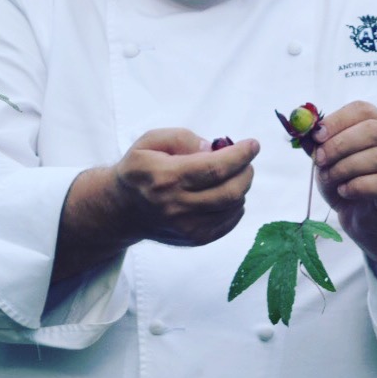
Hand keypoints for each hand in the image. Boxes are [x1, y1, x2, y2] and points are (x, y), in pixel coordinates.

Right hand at [111, 128, 258, 246]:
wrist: (122, 209)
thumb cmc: (141, 169)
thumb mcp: (152, 141)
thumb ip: (183, 138)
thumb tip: (213, 148)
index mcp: (167, 178)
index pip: (215, 168)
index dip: (240, 155)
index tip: (253, 144)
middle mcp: (177, 206)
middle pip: (230, 191)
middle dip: (246, 170)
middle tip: (245, 159)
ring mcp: (187, 227)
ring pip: (233, 207)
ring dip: (242, 186)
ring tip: (233, 174)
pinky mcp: (194, 239)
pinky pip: (229, 223)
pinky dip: (236, 205)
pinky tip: (227, 193)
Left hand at [311, 102, 376, 246]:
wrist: (364, 218)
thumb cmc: (347, 182)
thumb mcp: (327, 162)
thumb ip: (317, 145)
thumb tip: (301, 130)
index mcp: (375, 124)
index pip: (362, 110)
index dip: (338, 120)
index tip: (317, 135)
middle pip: (373, 130)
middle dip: (341, 144)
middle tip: (320, 159)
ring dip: (346, 168)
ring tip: (330, 178)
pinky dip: (359, 186)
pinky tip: (345, 191)